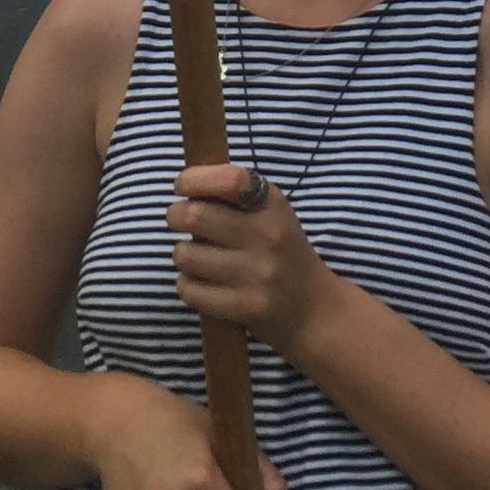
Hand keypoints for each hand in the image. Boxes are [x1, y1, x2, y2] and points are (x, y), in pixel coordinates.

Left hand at [168, 162, 337, 358]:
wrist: (314, 309)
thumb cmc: (282, 254)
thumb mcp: (271, 214)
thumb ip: (234, 197)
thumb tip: (184, 185)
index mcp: (273, 204)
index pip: (229, 179)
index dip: (194, 179)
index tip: (183, 187)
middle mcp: (267, 235)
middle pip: (194, 215)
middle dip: (175, 215)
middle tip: (179, 220)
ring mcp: (257, 274)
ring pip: (186, 255)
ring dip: (183, 255)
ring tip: (196, 257)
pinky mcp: (246, 307)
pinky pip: (190, 290)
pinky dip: (187, 285)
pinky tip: (202, 283)